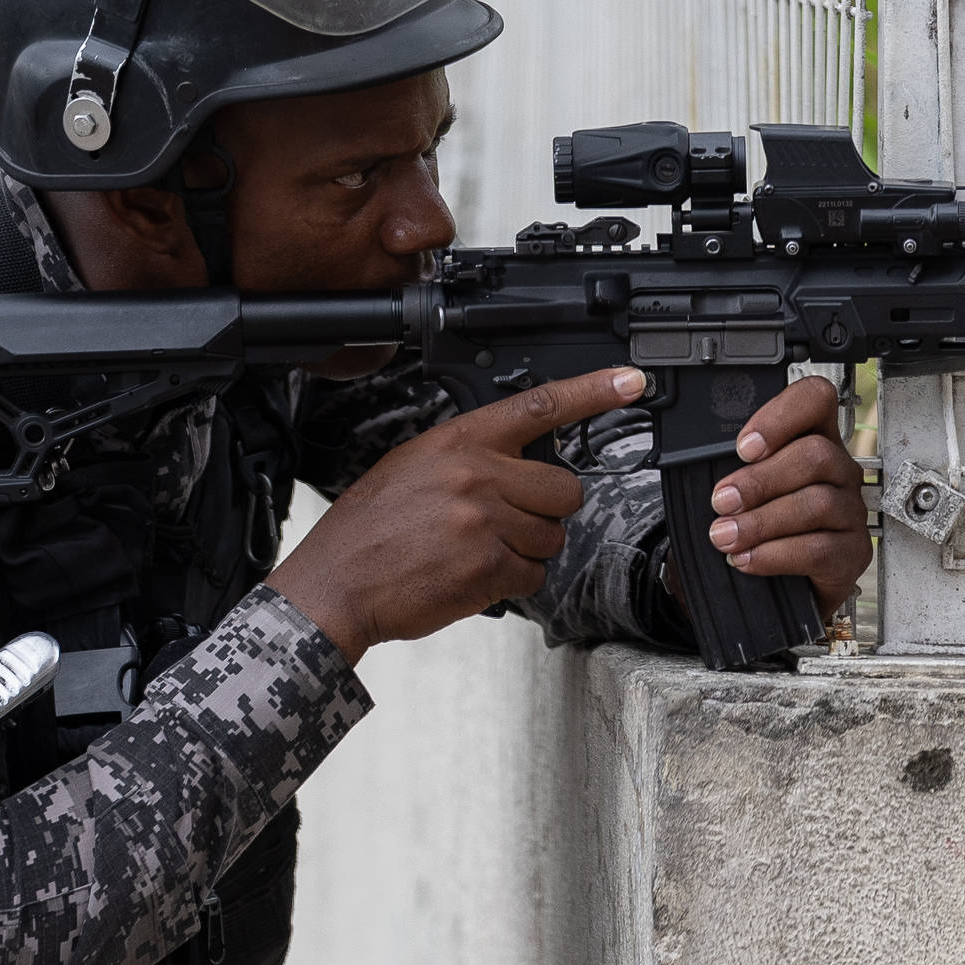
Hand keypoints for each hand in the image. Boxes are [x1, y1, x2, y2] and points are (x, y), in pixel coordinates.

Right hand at [268, 367, 647, 663]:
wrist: (337, 583)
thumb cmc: (369, 529)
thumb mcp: (411, 466)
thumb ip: (467, 457)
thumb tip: (512, 463)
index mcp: (459, 442)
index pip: (538, 406)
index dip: (591, 392)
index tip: (628, 381)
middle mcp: (478, 476)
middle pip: (565, 489)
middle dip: (547, 510)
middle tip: (508, 522)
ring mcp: (486, 523)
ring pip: (551, 537)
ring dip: (525, 550)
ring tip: (475, 551)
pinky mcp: (489, 569)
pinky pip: (532, 576)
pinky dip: (510, 582)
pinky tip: (471, 576)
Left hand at [699, 376, 870, 620]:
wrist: (782, 589)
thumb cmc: (764, 529)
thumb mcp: (746, 490)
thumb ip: (734, 468)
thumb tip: (697, 464)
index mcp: (815, 439)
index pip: (815, 399)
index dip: (781, 416)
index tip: (744, 447)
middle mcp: (840, 470)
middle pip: (815, 455)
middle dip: (759, 480)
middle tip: (722, 501)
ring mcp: (851, 512)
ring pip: (816, 503)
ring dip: (761, 521)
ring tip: (725, 537)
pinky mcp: (853, 553)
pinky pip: (818, 548)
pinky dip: (775, 555)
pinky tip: (748, 559)